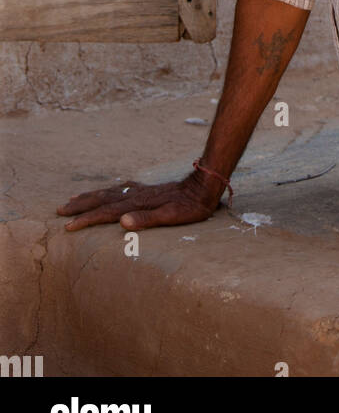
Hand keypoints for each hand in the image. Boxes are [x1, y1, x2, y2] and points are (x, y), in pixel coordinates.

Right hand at [57, 170, 223, 231]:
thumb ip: (147, 219)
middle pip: (101, 199)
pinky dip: (106, 191)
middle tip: (60, 210)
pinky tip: (105, 192)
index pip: (106, 213)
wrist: (204, 186)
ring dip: (89, 197)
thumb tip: (122, 222)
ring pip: (108, 192)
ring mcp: (140, 190)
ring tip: (72, 200)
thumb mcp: (172, 216)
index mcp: (137, 203)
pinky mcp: (146, 189)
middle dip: (80, 206)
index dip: (86, 220)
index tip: (68, 227)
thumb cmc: (190, 207)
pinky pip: (119, 189)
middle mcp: (135, 194)